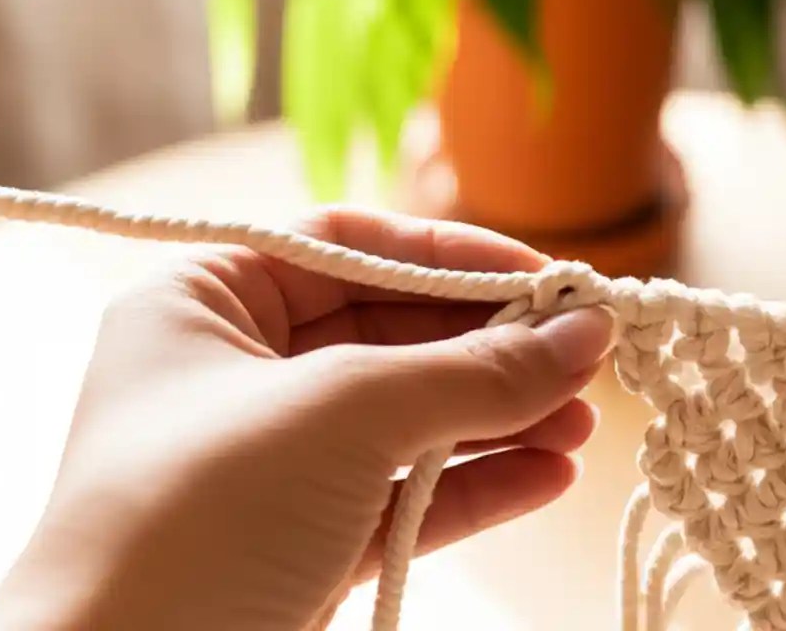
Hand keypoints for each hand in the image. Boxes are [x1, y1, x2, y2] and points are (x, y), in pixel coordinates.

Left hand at [0, 208, 613, 630]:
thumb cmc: (199, 519)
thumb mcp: (343, 416)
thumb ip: (472, 371)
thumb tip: (586, 333)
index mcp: (204, 303)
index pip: (348, 245)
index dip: (450, 254)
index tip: (545, 280)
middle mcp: (236, 373)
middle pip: (392, 331)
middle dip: (491, 347)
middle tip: (584, 354)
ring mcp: (273, 462)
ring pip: (409, 418)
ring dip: (499, 418)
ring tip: (580, 423)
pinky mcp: (306, 540)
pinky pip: (408, 494)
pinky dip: (479, 485)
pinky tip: (548, 475)